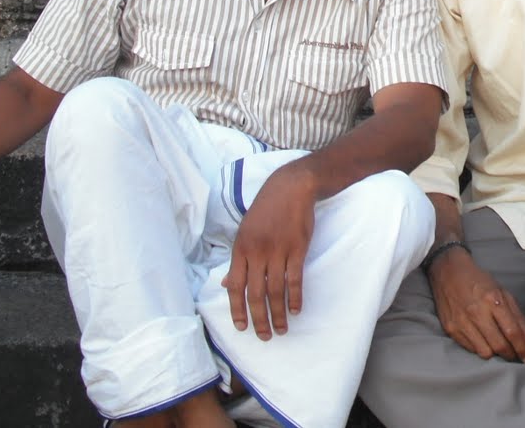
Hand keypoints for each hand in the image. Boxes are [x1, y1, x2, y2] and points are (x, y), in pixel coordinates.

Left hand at [224, 165, 316, 339]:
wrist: (291, 187)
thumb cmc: (266, 210)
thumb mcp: (245, 232)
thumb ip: (237, 260)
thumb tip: (227, 285)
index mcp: (240, 248)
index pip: (235, 286)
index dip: (237, 309)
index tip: (241, 327)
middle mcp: (257, 252)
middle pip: (255, 293)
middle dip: (259, 319)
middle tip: (264, 336)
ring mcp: (278, 250)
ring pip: (275, 290)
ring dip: (278, 314)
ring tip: (281, 330)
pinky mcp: (297, 248)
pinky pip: (295, 279)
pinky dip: (295, 297)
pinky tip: (296, 310)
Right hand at [427, 246, 524, 362]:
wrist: (448, 272)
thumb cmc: (478, 281)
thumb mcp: (502, 293)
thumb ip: (519, 318)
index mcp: (493, 300)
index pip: (512, 331)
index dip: (523, 348)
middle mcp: (477, 312)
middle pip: (499, 345)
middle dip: (511, 354)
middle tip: (515, 354)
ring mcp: (462, 322)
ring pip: (484, 352)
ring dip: (495, 353)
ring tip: (497, 346)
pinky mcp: (451, 329)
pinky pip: (470, 349)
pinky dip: (480, 348)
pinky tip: (483, 340)